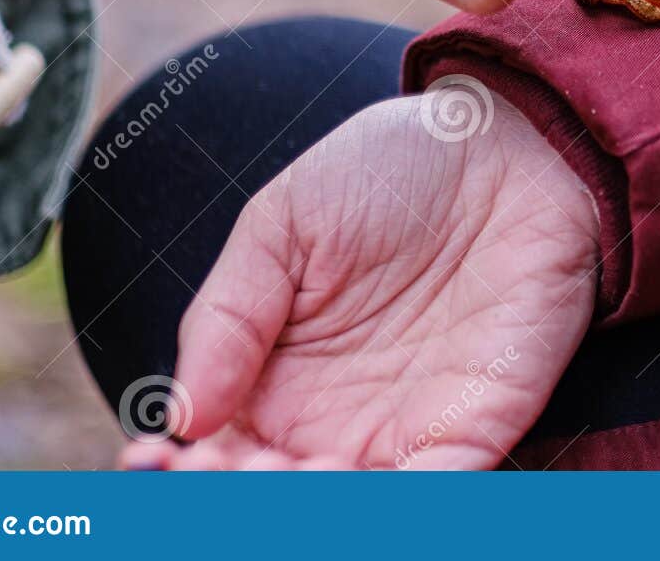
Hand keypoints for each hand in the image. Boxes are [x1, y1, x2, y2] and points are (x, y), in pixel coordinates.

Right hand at [120, 91, 600, 469]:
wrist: (505, 143)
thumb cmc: (391, 172)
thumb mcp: (281, 224)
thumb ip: (226, 315)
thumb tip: (182, 415)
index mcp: (271, 383)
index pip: (210, 463)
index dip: (176, 478)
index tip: (154, 462)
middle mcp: (333, 425)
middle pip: (268, 504)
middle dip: (235, 503)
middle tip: (231, 466)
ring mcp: (405, 434)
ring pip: (346, 516)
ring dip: (306, 512)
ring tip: (291, 468)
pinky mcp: (477, 433)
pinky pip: (436, 501)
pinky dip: (395, 510)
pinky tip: (350, 480)